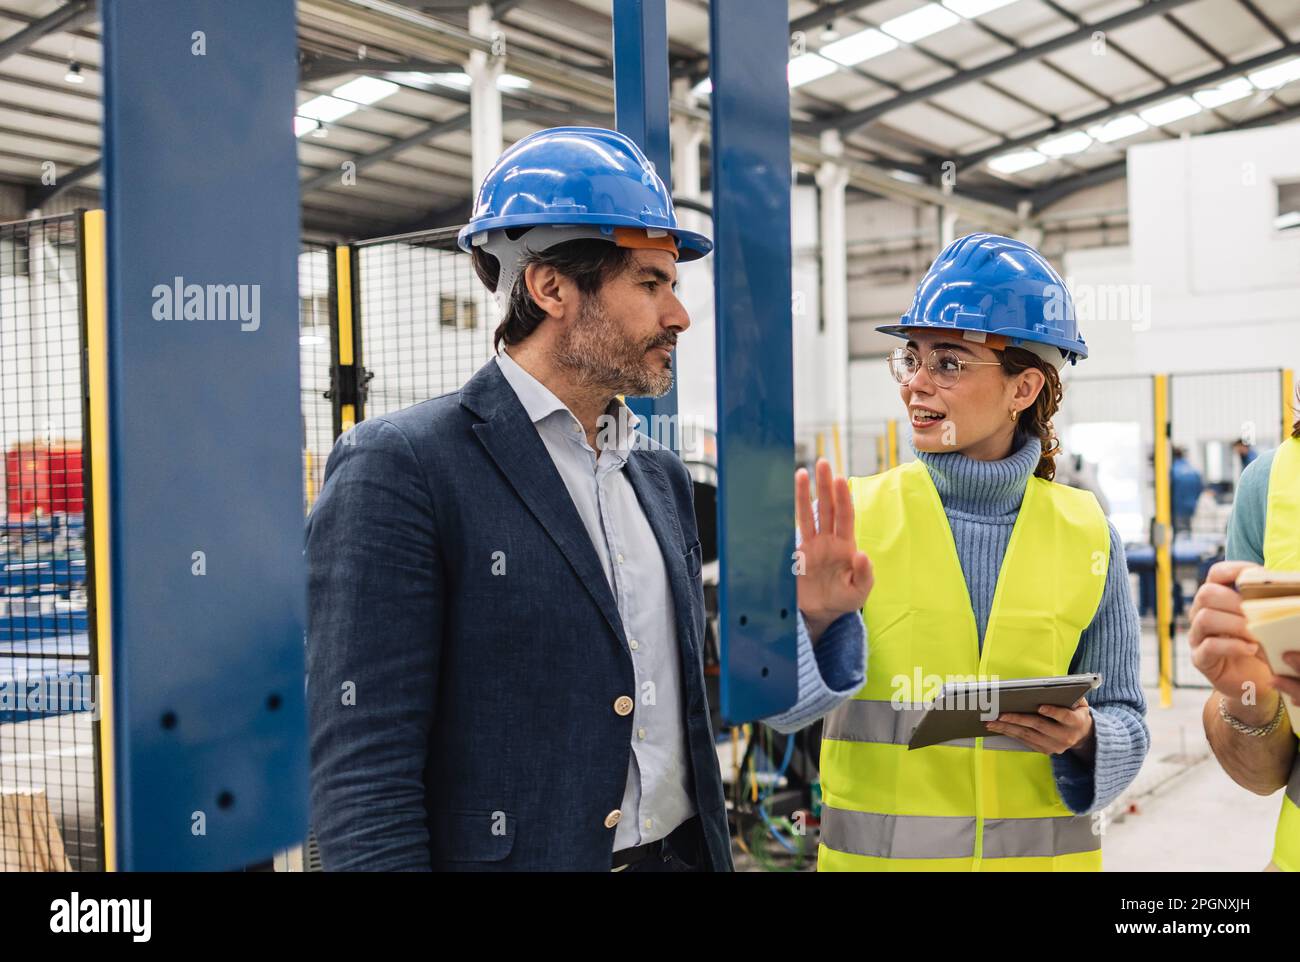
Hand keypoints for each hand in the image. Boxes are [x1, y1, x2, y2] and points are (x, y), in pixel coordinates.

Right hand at [794, 458, 872, 641]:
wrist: (819, 613)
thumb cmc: (843, 600)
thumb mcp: (859, 592)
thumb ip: (863, 575)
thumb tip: (862, 554)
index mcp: (845, 546)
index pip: (844, 516)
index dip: (842, 498)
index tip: (839, 479)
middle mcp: (828, 540)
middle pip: (827, 507)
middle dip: (825, 485)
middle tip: (823, 462)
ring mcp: (811, 545)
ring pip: (807, 514)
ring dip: (805, 494)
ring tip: (801, 472)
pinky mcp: (796, 553)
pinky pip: (791, 530)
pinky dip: (787, 516)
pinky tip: (782, 499)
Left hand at [987, 697, 1094, 757]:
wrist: (1081, 735)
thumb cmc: (1076, 712)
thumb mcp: (1080, 702)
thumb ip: (1073, 694)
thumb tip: (1059, 685)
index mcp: (1076, 722)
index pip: (1065, 717)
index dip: (1053, 712)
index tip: (1041, 707)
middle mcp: (1065, 736)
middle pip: (1039, 726)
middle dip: (1018, 720)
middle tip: (1001, 714)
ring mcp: (1054, 746)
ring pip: (1028, 735)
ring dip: (1008, 728)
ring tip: (991, 722)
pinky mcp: (1045, 750)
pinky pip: (1025, 741)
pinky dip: (1010, 733)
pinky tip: (998, 727)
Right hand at [1188, 560, 1278, 722]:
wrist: (1253, 682)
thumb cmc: (1261, 647)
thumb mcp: (1264, 622)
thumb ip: (1266, 604)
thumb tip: (1290, 584)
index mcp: (1216, 599)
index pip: (1215, 574)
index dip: (1234, 570)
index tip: (1258, 575)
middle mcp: (1201, 614)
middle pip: (1206, 593)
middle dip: (1234, 601)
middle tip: (1257, 613)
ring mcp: (1197, 636)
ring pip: (1205, 618)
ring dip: (1235, 624)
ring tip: (1256, 634)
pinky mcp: (1200, 658)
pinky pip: (1209, 646)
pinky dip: (1233, 646)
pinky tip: (1251, 649)